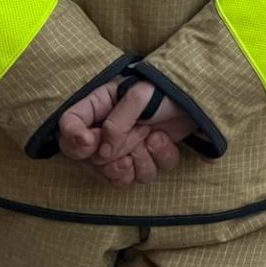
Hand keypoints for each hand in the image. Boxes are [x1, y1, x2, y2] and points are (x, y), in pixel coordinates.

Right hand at [59, 79, 195, 186]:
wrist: (197, 98)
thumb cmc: (164, 90)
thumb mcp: (138, 97)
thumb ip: (117, 124)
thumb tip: (103, 153)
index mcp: (97, 108)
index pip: (68, 127)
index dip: (75, 140)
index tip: (92, 142)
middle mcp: (105, 132)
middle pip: (92, 162)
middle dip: (118, 153)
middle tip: (139, 133)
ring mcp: (125, 148)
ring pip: (118, 175)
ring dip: (140, 159)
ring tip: (153, 136)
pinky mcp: (145, 158)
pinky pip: (143, 175)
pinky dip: (157, 160)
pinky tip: (163, 140)